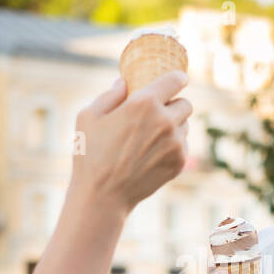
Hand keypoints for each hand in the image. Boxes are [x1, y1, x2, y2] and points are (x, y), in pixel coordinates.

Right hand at [71, 71, 191, 212]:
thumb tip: (124, 82)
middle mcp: (165, 121)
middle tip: (159, 113)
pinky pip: (184, 146)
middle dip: (174, 105)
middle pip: (185, 104)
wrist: (103, 196)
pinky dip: (173, 146)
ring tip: (151, 137)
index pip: (176, 80)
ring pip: (185, 126)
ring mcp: (175, 143)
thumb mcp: (88, 117)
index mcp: (144, 103)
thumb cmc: (90, 154)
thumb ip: (109, 95)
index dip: (177, 78)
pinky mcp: (179, 162)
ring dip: (174, 126)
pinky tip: (152, 154)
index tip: (176, 80)